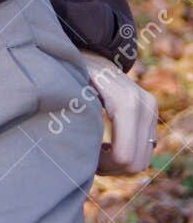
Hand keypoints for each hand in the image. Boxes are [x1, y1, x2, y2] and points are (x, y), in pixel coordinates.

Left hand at [81, 50, 157, 174]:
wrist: (91, 52)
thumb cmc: (74, 71)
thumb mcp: (71, 89)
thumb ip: (76, 115)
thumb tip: (78, 149)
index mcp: (125, 102)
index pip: (123, 156)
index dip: (103, 166)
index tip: (86, 157)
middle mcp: (144, 106)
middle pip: (136, 163)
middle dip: (112, 169)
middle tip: (90, 161)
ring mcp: (151, 110)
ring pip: (143, 160)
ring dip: (120, 165)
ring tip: (97, 154)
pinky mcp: (151, 114)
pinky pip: (145, 151)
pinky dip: (127, 156)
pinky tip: (106, 147)